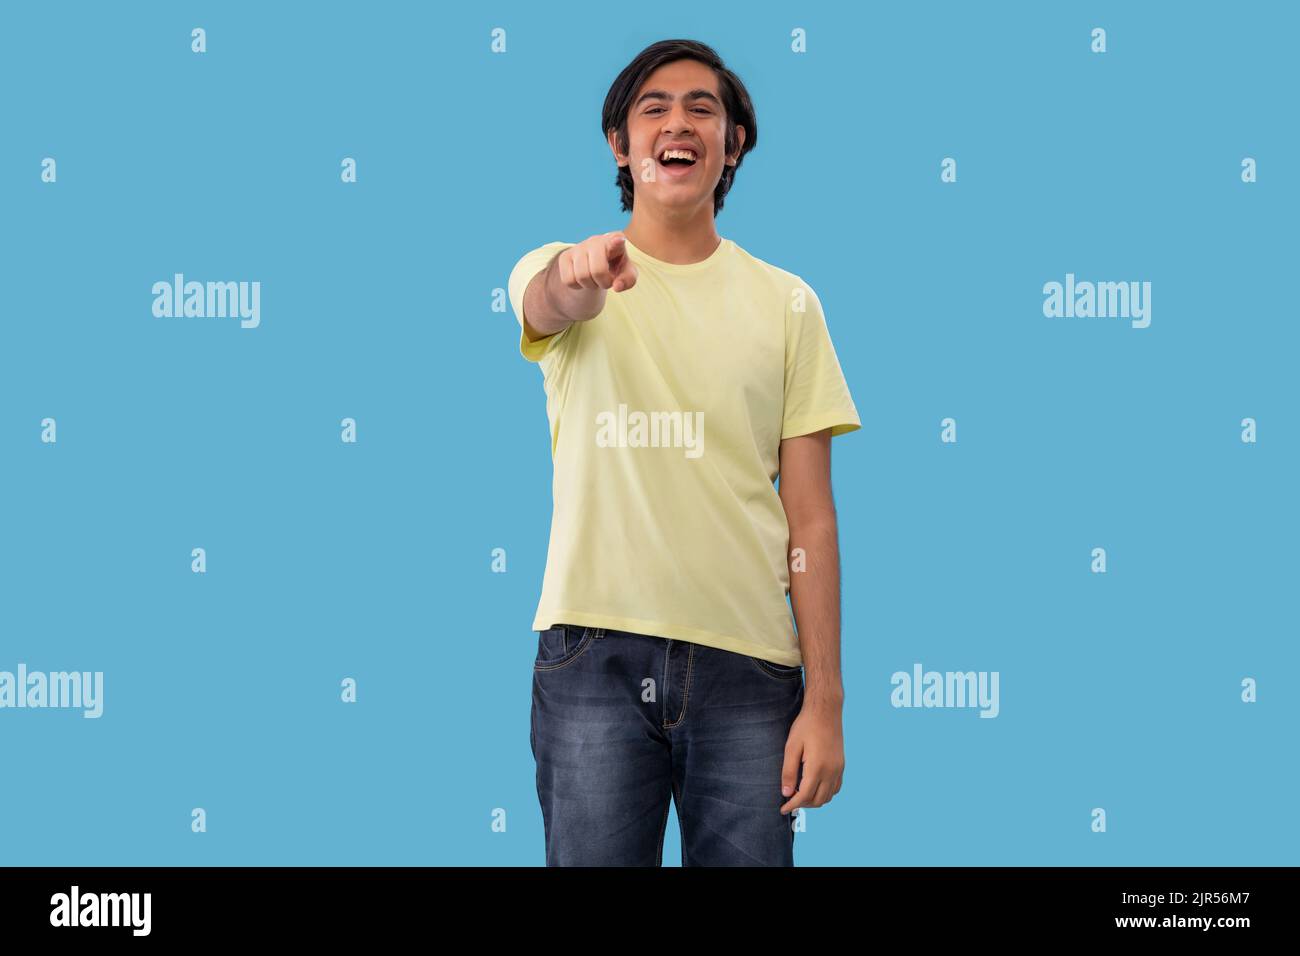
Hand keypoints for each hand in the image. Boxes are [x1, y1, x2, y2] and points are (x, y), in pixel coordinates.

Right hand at [557, 231, 638, 296]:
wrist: (596, 264)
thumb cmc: (615, 267)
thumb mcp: (627, 274)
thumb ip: (628, 280)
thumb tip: (617, 286)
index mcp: (615, 241)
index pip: (615, 240)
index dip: (616, 242)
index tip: (619, 240)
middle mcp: (596, 240)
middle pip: (597, 270)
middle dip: (603, 283)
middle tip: (606, 281)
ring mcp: (579, 247)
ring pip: (581, 276)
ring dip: (590, 285)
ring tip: (595, 279)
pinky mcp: (565, 256)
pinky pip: (568, 280)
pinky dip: (576, 286)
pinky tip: (582, 278)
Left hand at [779, 699, 844, 814]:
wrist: (825, 710)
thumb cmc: (806, 726)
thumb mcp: (791, 747)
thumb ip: (788, 771)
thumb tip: (786, 793)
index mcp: (817, 767)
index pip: (804, 796)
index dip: (792, 804)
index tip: (783, 809)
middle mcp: (831, 771)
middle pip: (817, 800)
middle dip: (803, 804)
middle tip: (789, 799)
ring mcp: (838, 769)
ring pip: (828, 796)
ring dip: (814, 800)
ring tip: (800, 794)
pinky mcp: (841, 765)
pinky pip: (835, 788)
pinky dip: (825, 793)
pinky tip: (814, 787)